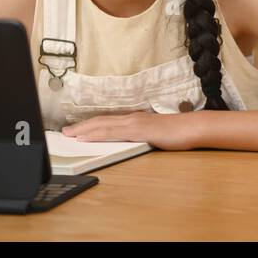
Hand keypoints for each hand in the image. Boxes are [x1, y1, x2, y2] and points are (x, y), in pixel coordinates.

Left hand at [62, 110, 195, 150]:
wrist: (193, 128)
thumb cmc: (178, 132)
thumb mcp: (155, 133)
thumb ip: (142, 135)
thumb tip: (131, 140)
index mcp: (135, 119)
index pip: (108, 121)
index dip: (90, 124)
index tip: (76, 129)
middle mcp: (132, 118)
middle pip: (101, 121)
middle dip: (82, 126)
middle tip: (64, 132)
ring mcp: (134, 123)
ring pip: (103, 125)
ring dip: (84, 130)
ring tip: (69, 134)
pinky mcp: (138, 131)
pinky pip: (113, 133)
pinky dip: (96, 134)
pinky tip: (86, 137)